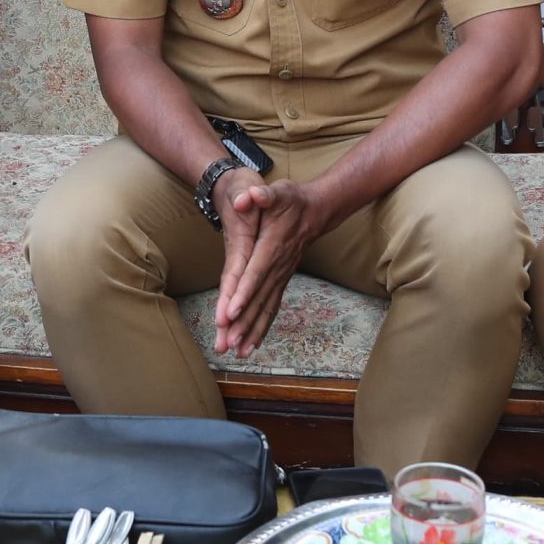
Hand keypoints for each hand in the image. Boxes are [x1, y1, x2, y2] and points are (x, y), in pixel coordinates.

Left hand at [216, 175, 331, 354]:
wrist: (317, 210)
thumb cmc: (292, 200)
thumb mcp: (277, 191)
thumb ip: (262, 195)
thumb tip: (247, 197)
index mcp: (273, 246)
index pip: (256, 272)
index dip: (243, 292)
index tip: (230, 312)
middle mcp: (278, 266)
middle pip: (259, 298)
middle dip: (243, 321)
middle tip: (227, 342)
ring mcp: (282, 276)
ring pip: (266, 307)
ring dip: (252, 330)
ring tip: (238, 352)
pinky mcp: (282, 281)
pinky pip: (272, 307)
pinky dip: (263, 327)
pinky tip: (252, 344)